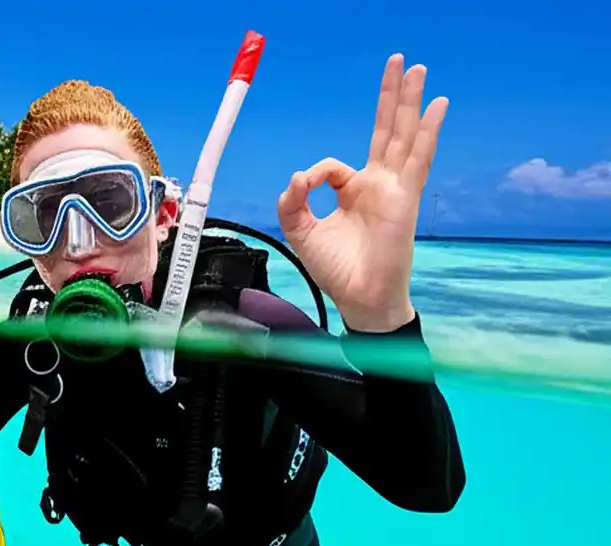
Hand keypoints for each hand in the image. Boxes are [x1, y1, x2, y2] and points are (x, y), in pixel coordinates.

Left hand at [276, 54, 448, 331]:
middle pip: (385, 131)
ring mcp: (394, 189)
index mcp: (352, 192)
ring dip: (410, 102)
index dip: (316, 172)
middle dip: (391, 97)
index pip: (334, 165)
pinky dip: (427, 131)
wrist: (359, 299)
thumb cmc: (337, 269)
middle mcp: (376, 185)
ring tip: (418, 70)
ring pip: (403, 135)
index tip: (304, 187)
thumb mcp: (301, 231)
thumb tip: (297, 176)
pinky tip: (437, 106)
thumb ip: (292, 202)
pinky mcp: (405, 198)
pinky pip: (418, 159)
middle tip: (399, 62)